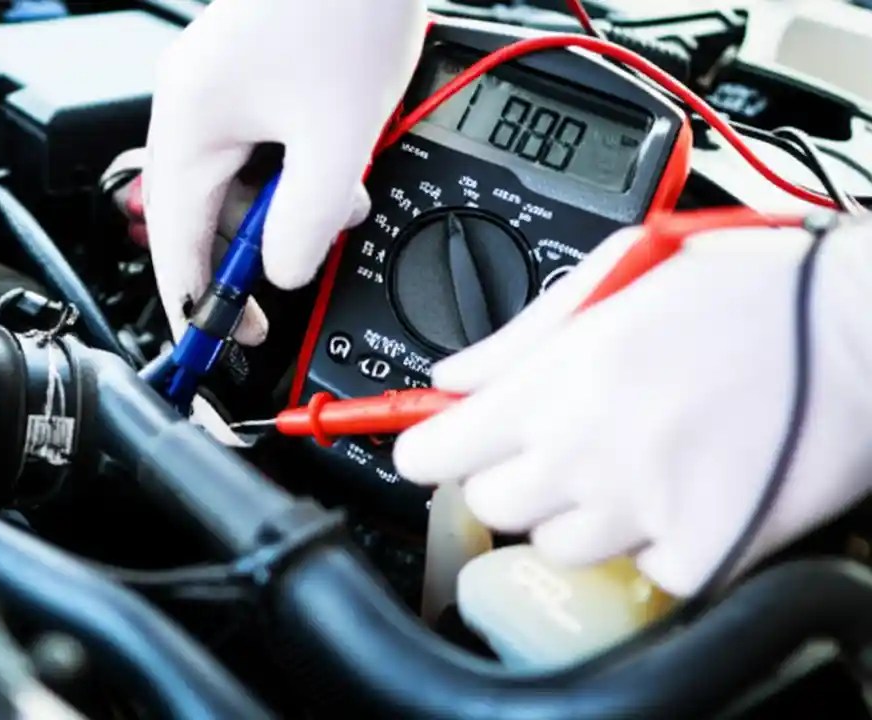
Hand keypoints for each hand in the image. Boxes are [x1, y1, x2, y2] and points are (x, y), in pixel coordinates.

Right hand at [144, 0, 426, 342]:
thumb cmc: (346, 6)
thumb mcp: (336, 137)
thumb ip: (305, 220)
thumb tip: (282, 270)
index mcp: (190, 123)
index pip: (174, 240)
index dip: (193, 303)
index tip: (209, 346)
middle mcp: (190, 105)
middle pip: (201, 214)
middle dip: (248, 253)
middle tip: (280, 292)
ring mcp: (217, 88)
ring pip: (235, 183)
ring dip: (283, 208)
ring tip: (336, 200)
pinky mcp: (249, 77)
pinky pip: (257, 149)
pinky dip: (292, 174)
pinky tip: (332, 167)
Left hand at [394, 220, 871, 596]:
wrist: (863, 330)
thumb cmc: (751, 291)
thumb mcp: (616, 277)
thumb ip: (519, 337)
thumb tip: (451, 377)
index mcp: (557, 383)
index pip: (433, 453)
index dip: (431, 447)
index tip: (442, 445)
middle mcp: (589, 453)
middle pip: (488, 505)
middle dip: (509, 475)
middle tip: (557, 441)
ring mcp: (645, 511)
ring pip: (555, 546)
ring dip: (579, 512)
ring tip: (634, 460)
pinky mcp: (703, 554)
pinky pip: (640, 571)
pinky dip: (655, 541)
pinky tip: (686, 490)